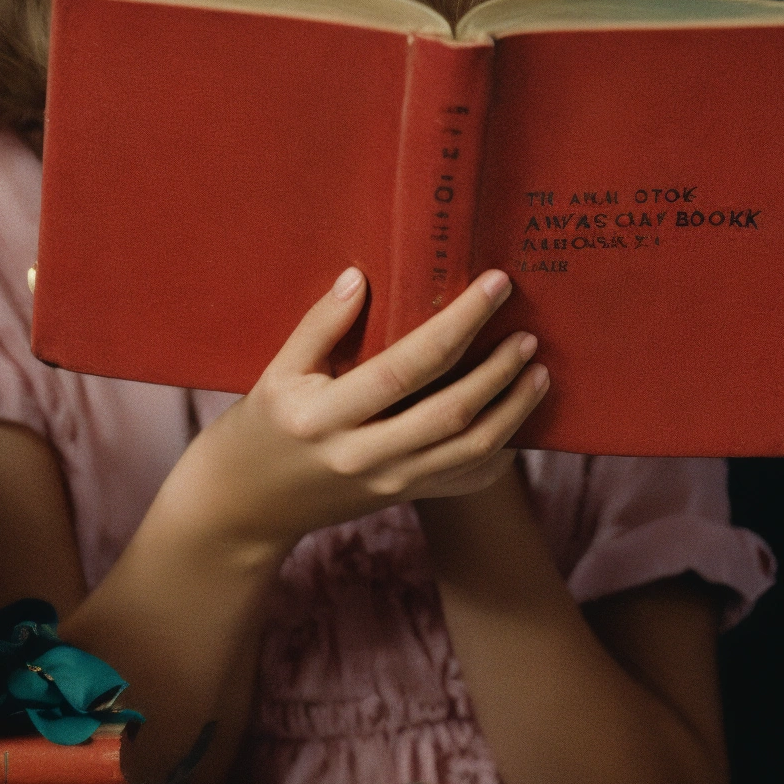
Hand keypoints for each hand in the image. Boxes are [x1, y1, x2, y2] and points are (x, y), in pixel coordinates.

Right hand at [166, 266, 548, 558]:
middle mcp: (361, 457)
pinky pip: (464, 481)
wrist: (245, 507)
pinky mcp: (401, 500)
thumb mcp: (275, 372)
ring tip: (539, 373)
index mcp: (324, 417)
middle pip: (450, 413)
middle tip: (528, 334)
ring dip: (512, 411)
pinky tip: (518, 421)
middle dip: (498, 371)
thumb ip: (319, 326)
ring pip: (468, 451)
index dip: (457, 325)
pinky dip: (500, 452)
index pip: (405, 366)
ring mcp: (386, 485)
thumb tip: (362, 277)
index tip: (494, 286)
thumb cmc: (260, 429)